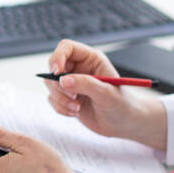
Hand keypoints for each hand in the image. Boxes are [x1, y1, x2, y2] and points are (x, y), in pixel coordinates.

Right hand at [44, 39, 159, 145]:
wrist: (123, 124)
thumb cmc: (121, 105)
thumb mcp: (106, 94)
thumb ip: (85, 84)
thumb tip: (62, 80)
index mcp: (91, 59)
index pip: (67, 48)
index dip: (58, 57)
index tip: (57, 72)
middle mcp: (79, 68)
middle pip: (54, 65)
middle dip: (58, 84)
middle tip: (72, 96)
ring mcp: (72, 82)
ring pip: (50, 84)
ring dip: (60, 98)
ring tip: (77, 107)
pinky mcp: (66, 97)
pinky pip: (52, 98)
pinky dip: (60, 107)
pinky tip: (75, 112)